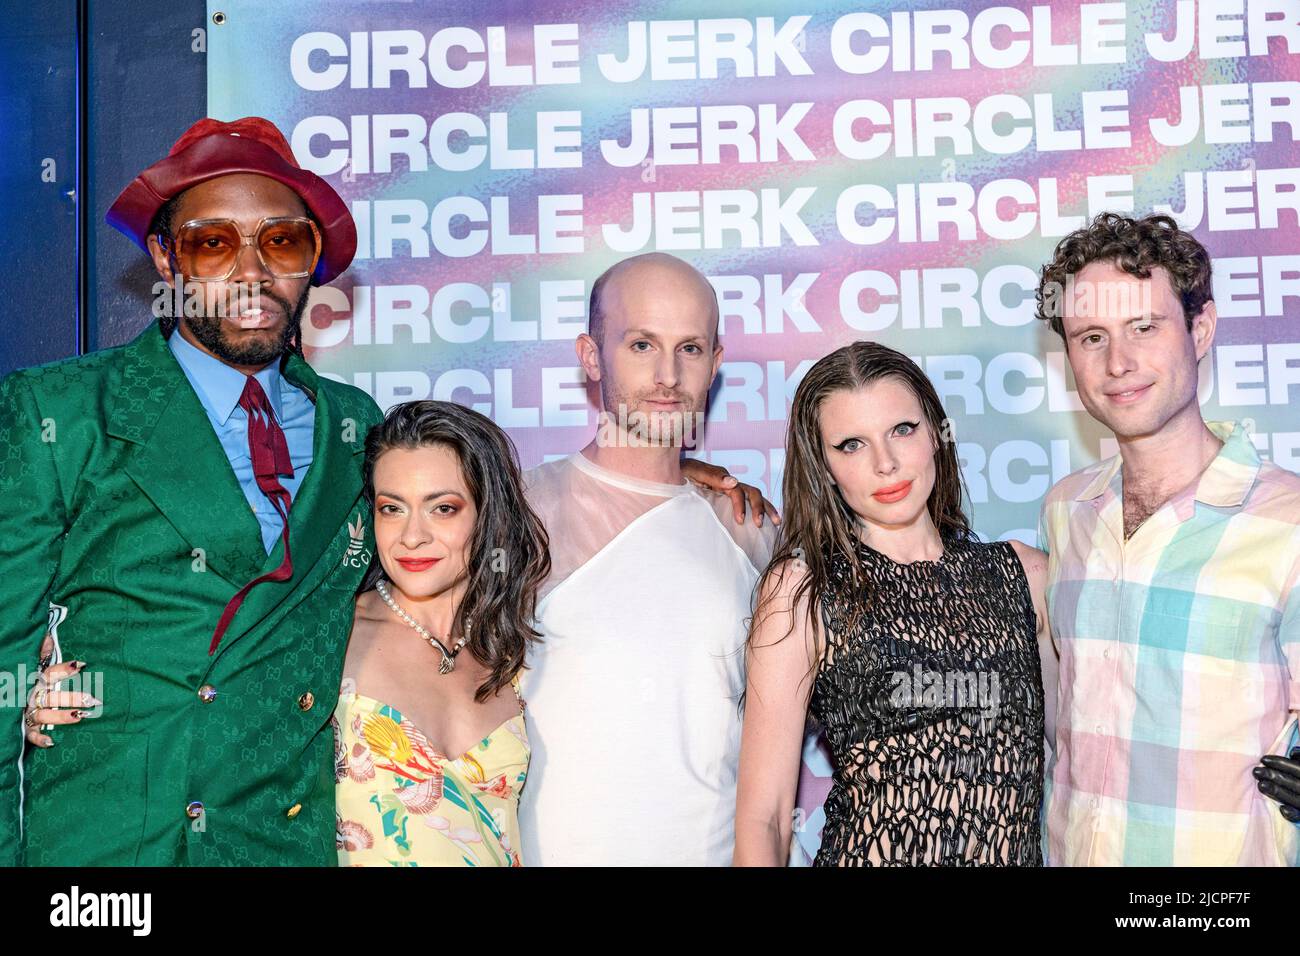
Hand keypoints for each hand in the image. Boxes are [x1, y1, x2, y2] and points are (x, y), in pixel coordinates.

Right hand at [23, 632, 96, 748]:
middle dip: (72, 697)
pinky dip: (39, 739)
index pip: (50, 673)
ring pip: (46, 714)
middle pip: (53, 696)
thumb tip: (49, 636)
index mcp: (35, 680)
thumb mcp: (29, 666)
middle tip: (91, 699)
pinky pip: (31, 735)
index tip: (82, 665)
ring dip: (61, 716)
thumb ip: (40, 652)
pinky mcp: (25, 726)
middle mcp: (32, 696)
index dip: (64, 669)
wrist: (3, 697)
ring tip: (80, 716)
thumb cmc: (21, 680)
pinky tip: (51, 742)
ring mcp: (28, 712)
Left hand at [680, 458, 780, 527]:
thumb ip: (711, 475)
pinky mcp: (726, 498)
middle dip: (759, 507)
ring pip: (754, 497)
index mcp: (721, 477)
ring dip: (766, 508)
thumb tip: (734, 481)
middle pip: (751, 492)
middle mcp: (728, 483)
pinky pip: (747, 503)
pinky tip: (768, 521)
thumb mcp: (691, 471)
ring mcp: (729, 490)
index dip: (741, 505)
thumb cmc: (678, 473)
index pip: (738, 491)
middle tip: (759, 524)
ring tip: (776, 522)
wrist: (667, 473)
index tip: (741, 521)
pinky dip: (760, 509)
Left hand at [1254, 748, 1299, 822]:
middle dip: (1274, 776)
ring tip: (1260, 785)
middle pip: (1294, 783)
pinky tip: (1282, 809)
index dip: (1281, 763)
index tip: (1263, 759)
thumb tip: (1292, 752)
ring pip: (1295, 799)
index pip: (1297, 768)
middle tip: (1256, 771)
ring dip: (1278, 792)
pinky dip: (1293, 813)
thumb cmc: (1299, 773)